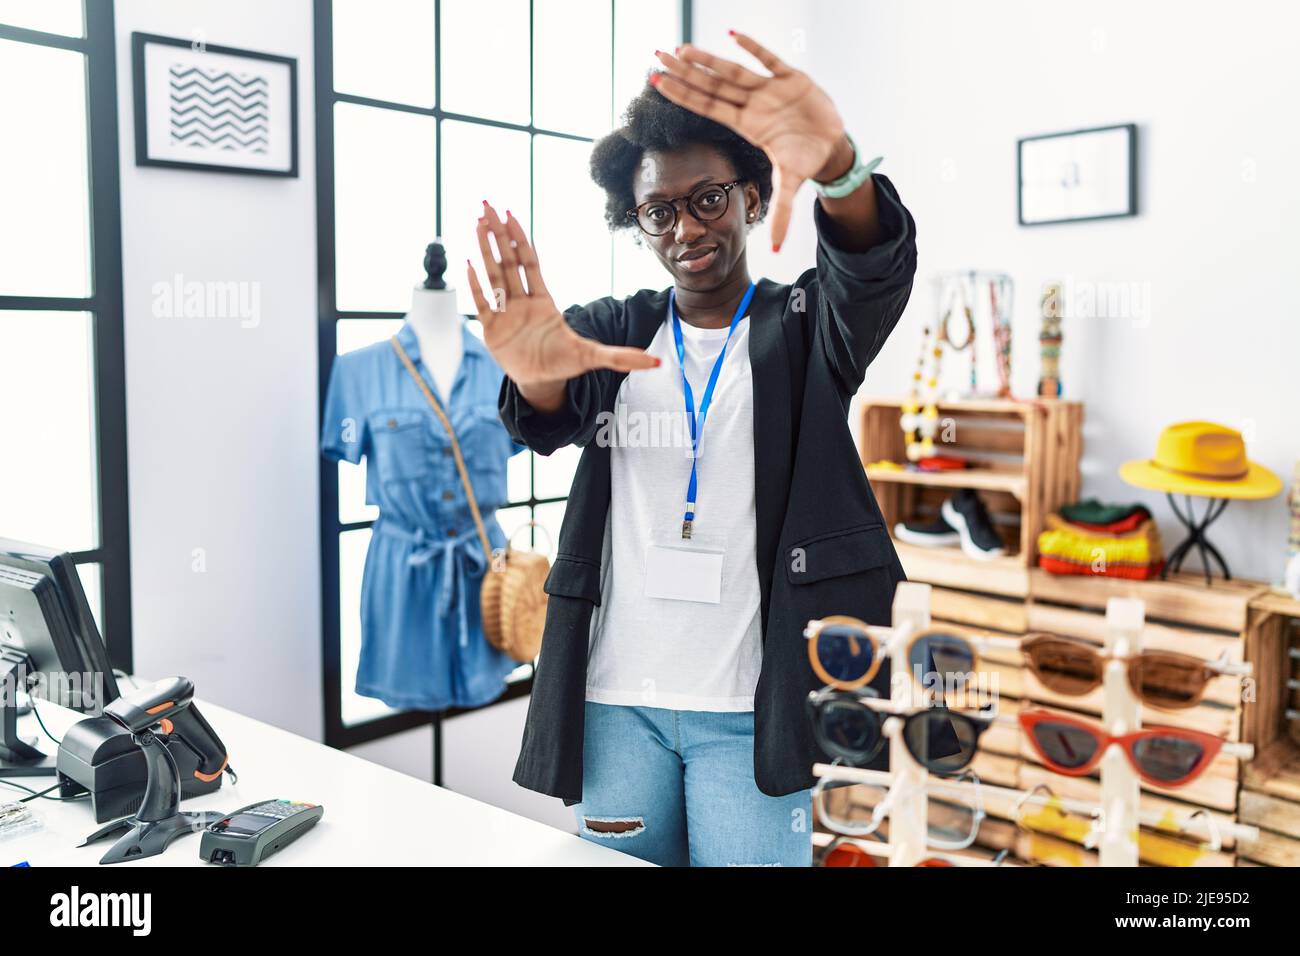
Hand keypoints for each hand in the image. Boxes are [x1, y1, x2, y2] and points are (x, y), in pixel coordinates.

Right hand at [466, 202, 659, 389]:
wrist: (541, 380)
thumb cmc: (564, 363)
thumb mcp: (594, 358)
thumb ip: (622, 358)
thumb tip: (655, 363)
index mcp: (544, 301)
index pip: (530, 263)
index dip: (521, 239)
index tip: (512, 214)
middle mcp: (523, 301)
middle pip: (508, 261)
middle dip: (498, 233)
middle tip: (487, 205)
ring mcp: (506, 313)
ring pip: (493, 275)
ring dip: (484, 249)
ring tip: (476, 222)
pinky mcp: (492, 329)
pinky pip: (482, 303)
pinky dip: (475, 285)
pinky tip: (467, 262)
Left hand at [652, 31, 848, 250]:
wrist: (831, 145)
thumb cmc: (805, 161)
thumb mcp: (791, 186)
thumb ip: (783, 214)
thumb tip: (777, 250)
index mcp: (747, 125)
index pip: (707, 108)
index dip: (683, 96)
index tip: (657, 84)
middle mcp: (752, 105)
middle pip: (711, 85)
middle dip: (685, 72)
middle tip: (656, 57)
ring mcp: (769, 90)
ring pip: (732, 70)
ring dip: (708, 59)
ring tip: (680, 47)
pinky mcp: (791, 78)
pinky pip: (770, 59)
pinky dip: (753, 47)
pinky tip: (732, 34)